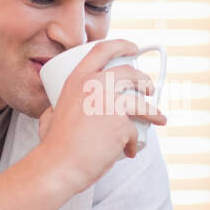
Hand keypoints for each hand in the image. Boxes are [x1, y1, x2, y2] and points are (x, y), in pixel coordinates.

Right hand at [37, 39, 167, 193]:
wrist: (59, 165)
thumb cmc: (54, 145)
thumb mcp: (50, 114)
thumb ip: (57, 107)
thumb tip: (55, 109)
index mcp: (77, 79)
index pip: (102, 50)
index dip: (121, 45)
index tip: (132, 48)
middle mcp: (94, 86)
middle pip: (129, 73)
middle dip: (143, 79)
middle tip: (147, 88)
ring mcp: (110, 103)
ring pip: (141, 102)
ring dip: (153, 110)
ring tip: (158, 117)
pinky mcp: (121, 124)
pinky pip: (135, 132)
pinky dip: (134, 143)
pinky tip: (130, 150)